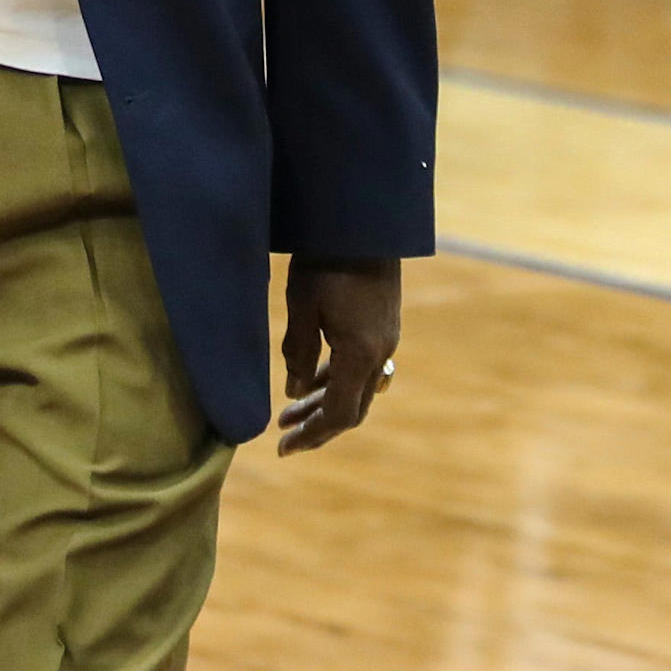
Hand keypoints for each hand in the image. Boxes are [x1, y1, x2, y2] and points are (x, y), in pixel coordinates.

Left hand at [275, 258, 399, 453]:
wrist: (364, 221)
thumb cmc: (327, 260)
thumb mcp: (302, 306)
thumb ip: (299, 353)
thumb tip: (295, 391)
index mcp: (361, 354)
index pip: (340, 414)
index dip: (313, 435)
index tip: (285, 448)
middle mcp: (380, 353)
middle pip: (352, 407)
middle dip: (317, 424)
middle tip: (284, 436)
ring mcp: (386, 339)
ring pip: (357, 386)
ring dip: (325, 401)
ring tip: (289, 409)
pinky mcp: (383, 325)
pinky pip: (361, 366)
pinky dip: (337, 378)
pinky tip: (313, 376)